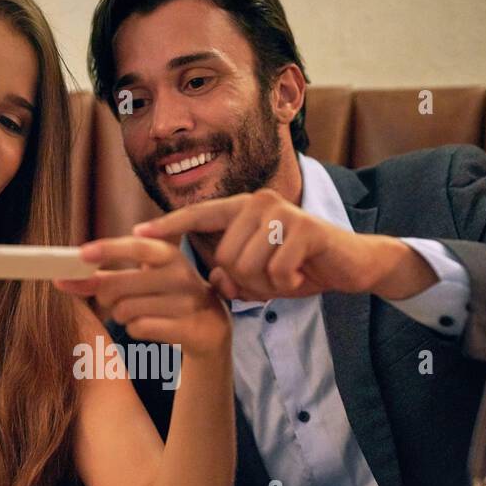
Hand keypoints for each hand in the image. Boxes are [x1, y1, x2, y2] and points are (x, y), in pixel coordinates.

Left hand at [54, 237, 230, 356]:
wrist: (208, 326)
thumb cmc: (165, 296)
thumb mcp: (143, 277)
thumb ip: (104, 275)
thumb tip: (62, 278)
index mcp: (168, 254)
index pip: (136, 246)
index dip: (107, 249)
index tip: (80, 255)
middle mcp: (181, 274)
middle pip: (119, 285)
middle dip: (104, 296)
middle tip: (108, 299)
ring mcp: (187, 302)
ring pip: (126, 311)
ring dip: (122, 315)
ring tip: (138, 313)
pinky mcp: (188, 328)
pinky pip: (140, 329)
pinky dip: (135, 330)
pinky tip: (151, 326)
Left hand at [135, 189, 435, 301]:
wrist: (349, 265)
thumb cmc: (299, 267)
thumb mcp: (259, 274)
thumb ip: (232, 274)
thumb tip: (212, 280)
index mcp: (242, 210)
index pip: (198, 216)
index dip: (167, 227)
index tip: (135, 235)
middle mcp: (258, 203)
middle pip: (224, 256)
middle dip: (244, 279)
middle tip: (270, 278)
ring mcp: (282, 212)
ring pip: (247, 265)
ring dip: (266, 283)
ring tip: (286, 273)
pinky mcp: (305, 228)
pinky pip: (276, 270)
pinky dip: (286, 282)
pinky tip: (300, 274)